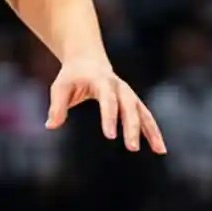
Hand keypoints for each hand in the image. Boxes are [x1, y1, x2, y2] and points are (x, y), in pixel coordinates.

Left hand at [45, 55, 165, 153]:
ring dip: (152, 131)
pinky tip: (160, 149)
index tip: (110, 136)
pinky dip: (153, 132)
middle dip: (132, 127)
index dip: (110, 117)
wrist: (87, 59)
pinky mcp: (133, 102)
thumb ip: (57, 106)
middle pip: (129, 107)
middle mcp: (120, 87)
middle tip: (132, 148)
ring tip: (160, 151)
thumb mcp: (60, 87)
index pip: (108, 100)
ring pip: (143, 112)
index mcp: (102, 81)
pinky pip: (146, 117)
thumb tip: (50, 126)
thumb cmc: (72, 75)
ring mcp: (129, 94)